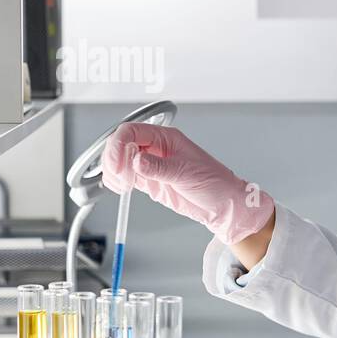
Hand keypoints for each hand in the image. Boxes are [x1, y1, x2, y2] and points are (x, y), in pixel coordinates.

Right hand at [101, 122, 273, 245]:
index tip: (118, 164)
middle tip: (120, 177)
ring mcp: (150, 164)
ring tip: (123, 186)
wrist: (222, 205)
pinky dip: (117, 181)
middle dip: (114, 159)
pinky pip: (125, 176)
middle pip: (121, 144)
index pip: (132, 131)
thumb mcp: (187, 173)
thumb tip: (136, 160)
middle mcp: (155, 148)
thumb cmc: (215, 183)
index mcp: (166, 137)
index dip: (119, 145)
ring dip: (114, 171)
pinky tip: (122, 188)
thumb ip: (159, 167)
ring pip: (120, 160)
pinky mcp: (148, 180)